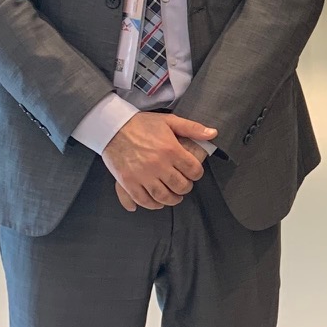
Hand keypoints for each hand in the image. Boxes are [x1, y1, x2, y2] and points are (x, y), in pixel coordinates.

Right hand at [102, 111, 217, 210]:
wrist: (113, 127)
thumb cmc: (142, 124)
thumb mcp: (169, 121)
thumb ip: (192, 128)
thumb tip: (213, 133)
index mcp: (171, 150)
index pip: (193, 170)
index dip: (196, 174)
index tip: (193, 173)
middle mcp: (158, 164)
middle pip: (180, 186)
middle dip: (185, 188)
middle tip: (183, 186)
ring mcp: (142, 175)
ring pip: (163, 196)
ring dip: (172, 200)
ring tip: (174, 197)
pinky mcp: (128, 182)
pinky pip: (143, 200)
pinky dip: (152, 205)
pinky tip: (157, 202)